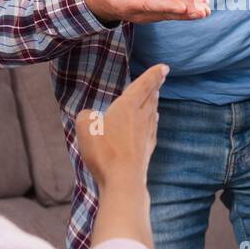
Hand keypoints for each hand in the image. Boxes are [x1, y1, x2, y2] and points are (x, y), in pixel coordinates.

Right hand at [75, 63, 166, 190]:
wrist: (123, 181)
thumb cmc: (104, 151)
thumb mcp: (85, 127)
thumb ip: (87, 116)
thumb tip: (91, 116)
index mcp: (128, 107)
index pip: (143, 86)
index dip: (153, 75)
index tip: (164, 67)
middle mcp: (142, 118)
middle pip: (150, 97)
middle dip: (155, 86)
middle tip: (160, 77)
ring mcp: (147, 135)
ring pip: (152, 113)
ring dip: (154, 102)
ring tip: (155, 96)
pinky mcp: (147, 150)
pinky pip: (151, 129)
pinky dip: (152, 121)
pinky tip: (152, 123)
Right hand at [83, 0, 210, 23]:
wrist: (99, 0)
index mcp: (124, 1)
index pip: (147, 4)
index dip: (165, 6)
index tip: (181, 7)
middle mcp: (139, 10)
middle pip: (164, 12)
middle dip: (184, 12)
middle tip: (203, 11)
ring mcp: (149, 11)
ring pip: (171, 13)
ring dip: (190, 12)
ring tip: (207, 10)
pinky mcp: (156, 8)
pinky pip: (173, 10)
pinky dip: (188, 9)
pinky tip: (204, 5)